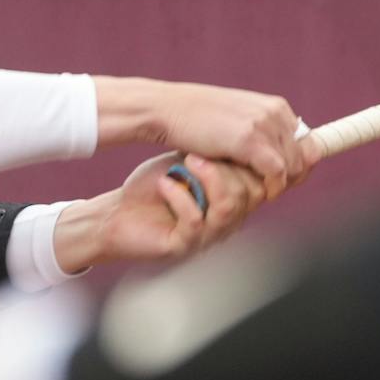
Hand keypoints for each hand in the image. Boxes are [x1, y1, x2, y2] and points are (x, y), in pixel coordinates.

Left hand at [52, 152, 268, 269]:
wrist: (119, 211)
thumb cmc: (156, 185)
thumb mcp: (191, 164)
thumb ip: (220, 157)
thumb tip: (246, 134)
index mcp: (232, 202)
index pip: (261, 185)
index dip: (248, 164)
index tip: (227, 142)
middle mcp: (225, 222)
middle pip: (250, 195)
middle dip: (227, 168)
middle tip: (200, 153)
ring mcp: (206, 236)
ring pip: (228, 208)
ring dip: (209, 180)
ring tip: (186, 164)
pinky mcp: (183, 246)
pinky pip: (196, 221)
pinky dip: (179, 197)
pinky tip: (165, 184)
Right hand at [93, 77, 307, 196]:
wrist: (166, 110)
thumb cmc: (195, 121)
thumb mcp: (235, 123)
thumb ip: (259, 136)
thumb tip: (280, 161)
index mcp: (275, 106)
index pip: (306, 142)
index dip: (298, 166)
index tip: (282, 182)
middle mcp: (275, 112)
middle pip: (304, 156)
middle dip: (291, 178)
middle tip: (271, 193)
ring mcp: (264, 124)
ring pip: (293, 166)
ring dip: (280, 185)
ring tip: (261, 195)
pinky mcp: (250, 140)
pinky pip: (277, 172)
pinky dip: (272, 187)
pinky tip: (259, 196)